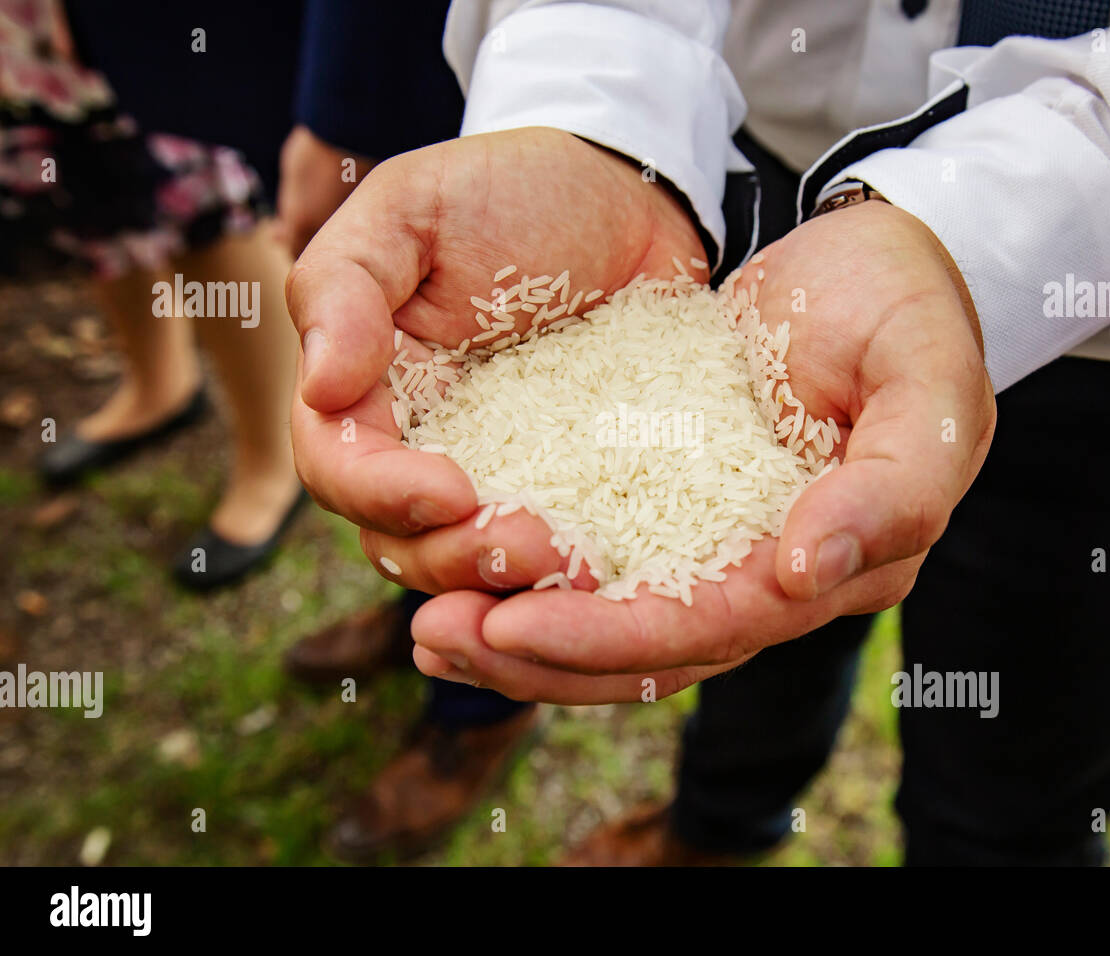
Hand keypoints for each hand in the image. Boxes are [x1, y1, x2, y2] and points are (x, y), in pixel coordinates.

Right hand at [286, 126, 707, 617]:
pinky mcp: (569, 483)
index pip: (338, 468)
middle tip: (534, 545)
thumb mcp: (411, 208)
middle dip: (454, 556)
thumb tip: (321, 387)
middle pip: (398, 538)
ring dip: (510, 579)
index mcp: (368, 388)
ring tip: (577, 563)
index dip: (380, 495)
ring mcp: (499, 471)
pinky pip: (558, 545)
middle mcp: (422, 444)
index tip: (450, 492)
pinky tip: (613, 568)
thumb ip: (345, 287)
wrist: (624, 195)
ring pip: (470, 562)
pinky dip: (572, 571)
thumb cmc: (508, 188)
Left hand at [404, 199, 995, 702]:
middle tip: (436, 642)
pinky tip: (463, 568)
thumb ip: (890, 489)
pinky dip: (536, 574)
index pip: (713, 626)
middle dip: (542, 655)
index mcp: (839, 564)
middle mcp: (776, 575)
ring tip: (428, 630)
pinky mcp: (680, 502)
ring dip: (524, 632)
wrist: (880, 259)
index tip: (510, 626)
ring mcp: (725, 544)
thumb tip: (799, 574)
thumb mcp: (928, 384)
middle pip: (650, 649)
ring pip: (617, 618)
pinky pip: (603, 558)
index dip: (612, 637)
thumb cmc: (914, 311)